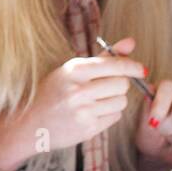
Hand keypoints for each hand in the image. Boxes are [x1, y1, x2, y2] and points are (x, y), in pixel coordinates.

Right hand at [25, 35, 146, 151]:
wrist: (30, 123)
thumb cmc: (52, 93)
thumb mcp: (71, 71)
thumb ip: (104, 57)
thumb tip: (131, 42)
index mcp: (74, 70)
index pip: (115, 66)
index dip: (132, 67)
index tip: (141, 69)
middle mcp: (79, 90)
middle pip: (122, 84)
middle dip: (119, 84)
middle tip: (105, 86)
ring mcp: (84, 110)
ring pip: (121, 101)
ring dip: (115, 100)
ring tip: (97, 100)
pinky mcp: (89, 128)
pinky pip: (115, 117)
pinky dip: (109, 113)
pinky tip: (93, 112)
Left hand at [134, 78, 171, 168]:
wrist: (160, 151)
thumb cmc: (149, 134)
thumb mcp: (142, 126)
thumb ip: (146, 114)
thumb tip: (148, 98)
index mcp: (166, 89)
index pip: (168, 88)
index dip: (160, 105)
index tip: (153, 121)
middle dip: (167, 129)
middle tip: (159, 132)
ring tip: (168, 138)